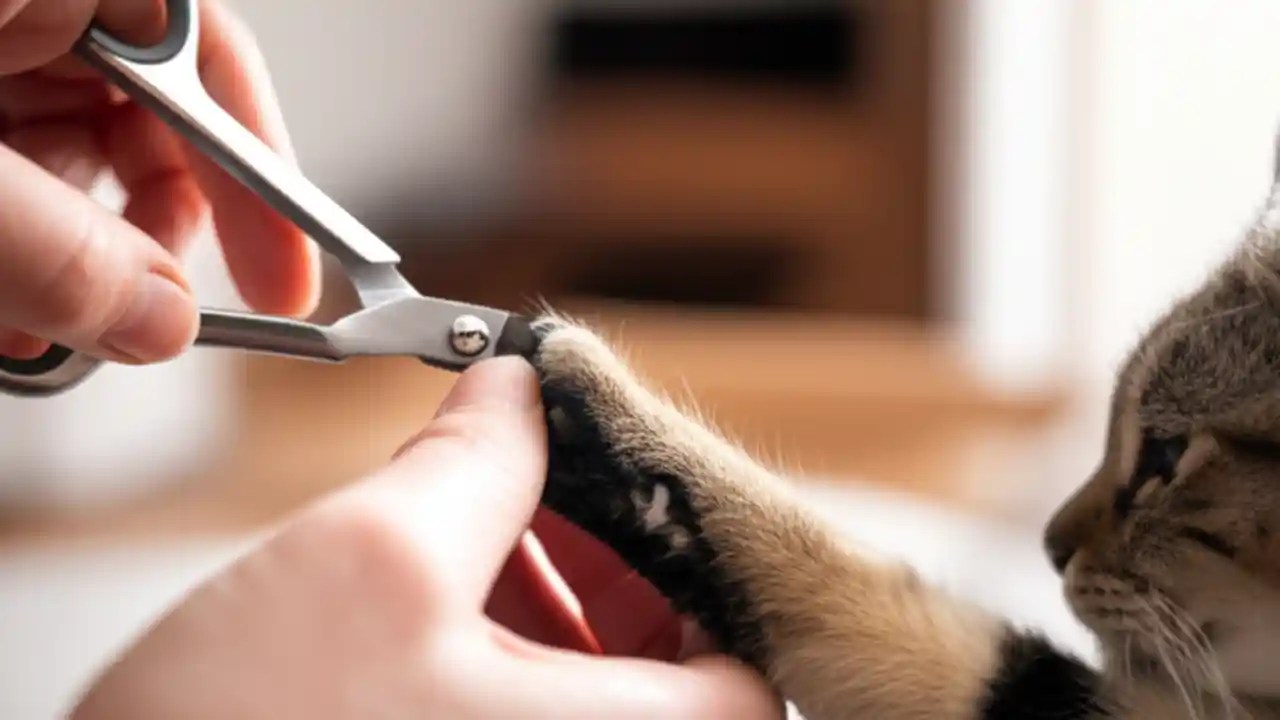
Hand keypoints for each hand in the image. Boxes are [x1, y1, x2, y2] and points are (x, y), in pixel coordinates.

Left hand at [0, 0, 317, 363]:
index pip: (208, 57)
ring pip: (81, 151)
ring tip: (50, 326)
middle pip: (155, 115)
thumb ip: (53, 248)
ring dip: (77, 256)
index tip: (284, 280)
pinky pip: (21, 165)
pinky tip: (13, 302)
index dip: (261, 177)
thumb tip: (160, 318)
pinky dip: (24, 241)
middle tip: (151, 316)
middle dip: (152, 234)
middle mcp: (36, 4)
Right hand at [70, 358, 783, 719]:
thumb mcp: (378, 558)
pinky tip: (438, 600)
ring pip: (591, 697)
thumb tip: (518, 388)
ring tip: (468, 527)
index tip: (619, 486)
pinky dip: (500, 654)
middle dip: (600, 560)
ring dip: (547, 598)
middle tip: (532, 489)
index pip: (742, 655)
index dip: (687, 552)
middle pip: (668, 671)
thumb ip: (477, 457)